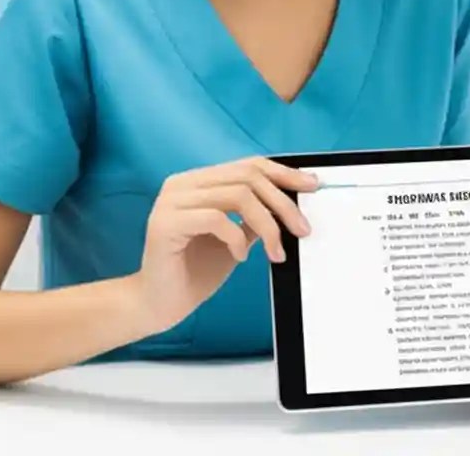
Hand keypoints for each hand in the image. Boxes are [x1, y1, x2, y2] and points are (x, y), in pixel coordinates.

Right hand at [129, 156, 318, 333]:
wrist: (159, 303)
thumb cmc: (195, 271)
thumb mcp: (235, 237)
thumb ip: (255, 216)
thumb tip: (291, 204)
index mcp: (197, 181)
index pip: (248, 165)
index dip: (283, 173)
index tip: (310, 186)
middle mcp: (182, 184)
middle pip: (247, 177)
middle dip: (282, 203)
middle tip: (302, 229)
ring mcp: (171, 201)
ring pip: (237, 195)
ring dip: (266, 225)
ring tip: (275, 251)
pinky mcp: (165, 223)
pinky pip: (216, 219)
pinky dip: (237, 239)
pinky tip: (239, 257)